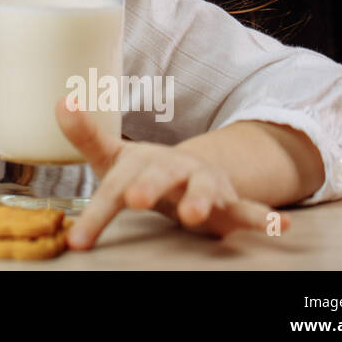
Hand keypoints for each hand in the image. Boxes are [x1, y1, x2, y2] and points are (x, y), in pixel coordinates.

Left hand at [53, 96, 290, 248]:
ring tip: (194, 215)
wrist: (187, 170)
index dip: (97, 214)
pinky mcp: (230, 201)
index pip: (114, 187)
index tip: (79, 241)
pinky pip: (250, 209)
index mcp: (142, 163)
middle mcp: (173, 169)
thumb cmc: (142, 170)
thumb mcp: (112, 158)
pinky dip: (265, 217)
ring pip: (205, 190)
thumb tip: (61, 100)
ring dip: (200, 200)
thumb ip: (86, 136)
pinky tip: (281, 226)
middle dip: (149, 187)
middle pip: (160, 177)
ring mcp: (204, 183)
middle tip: (134, 199)